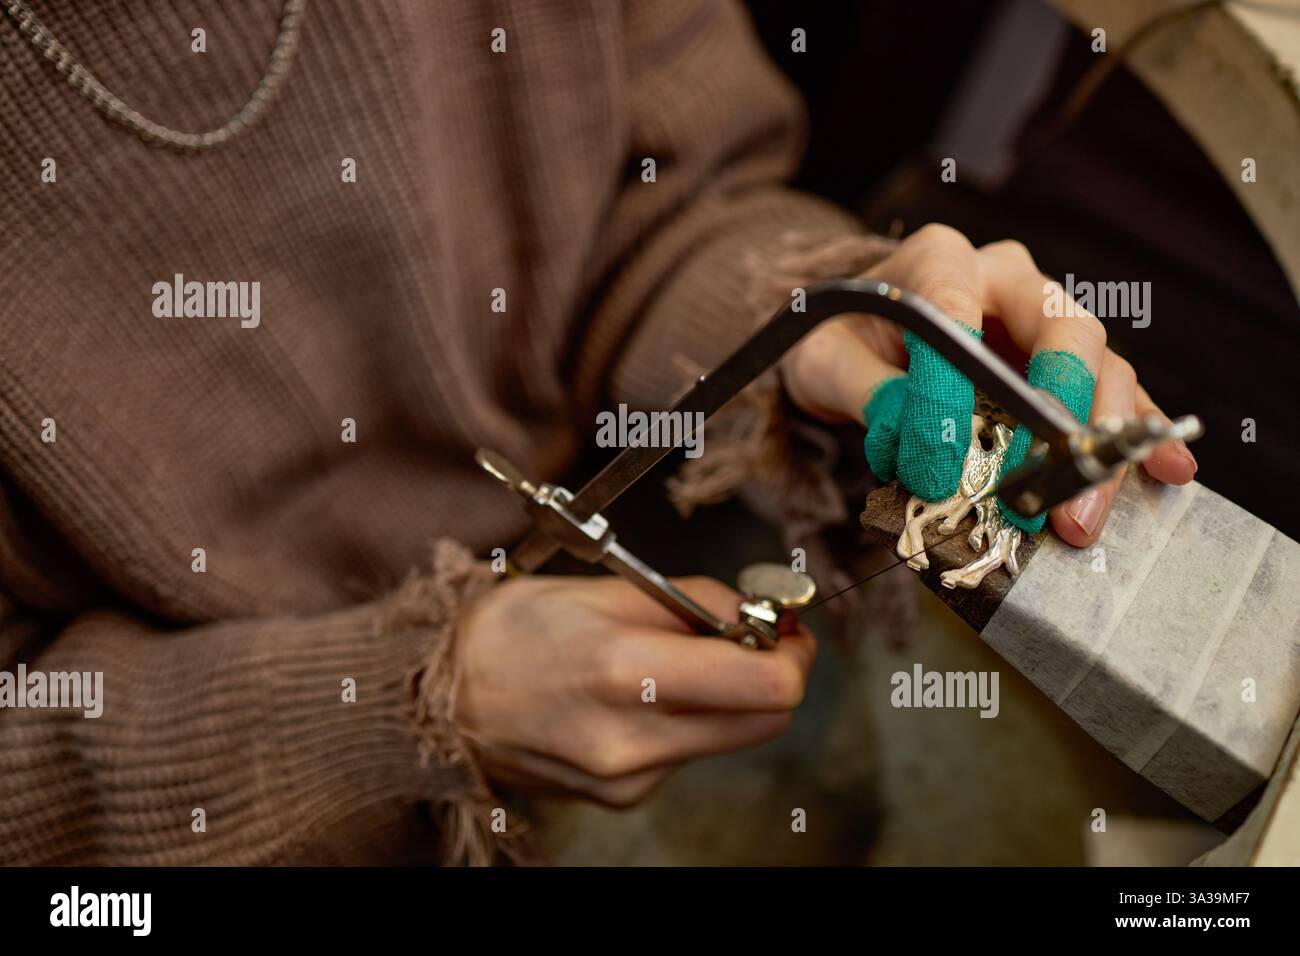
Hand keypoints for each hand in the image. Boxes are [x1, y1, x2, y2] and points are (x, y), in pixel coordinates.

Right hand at [454, 574, 815, 805]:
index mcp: (625, 672)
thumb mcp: (600, 586)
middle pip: (765, 721)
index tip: (783, 627)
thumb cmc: (508, 633)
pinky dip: (684, 718)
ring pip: (729, 736)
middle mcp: (632, 739)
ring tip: (672, 658)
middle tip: (749, 635)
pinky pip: (688, 754)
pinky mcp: (623, 796)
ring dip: (725, 695)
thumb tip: (754, 615)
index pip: (766, 686)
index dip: (793, 654)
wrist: (437, 702)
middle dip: (770, 673)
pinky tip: (637, 694)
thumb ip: (691, 599)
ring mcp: (629, 778)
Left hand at [779, 223, 1197, 546]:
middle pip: (1064, 332)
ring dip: (1098, 446)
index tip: (935, 462)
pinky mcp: (1062, 363)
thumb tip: (921, 444)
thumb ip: (866, 393)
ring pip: (1101, 367)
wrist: (855, 333)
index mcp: (939, 260)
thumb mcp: (824, 360)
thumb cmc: (840, 338)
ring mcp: (1044, 319)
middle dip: (1062, 419)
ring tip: (1078, 516)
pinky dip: (1136, 433)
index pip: (954, 310)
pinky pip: (1114, 392)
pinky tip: (1166, 470)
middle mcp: (1006, 279)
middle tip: (1044, 493)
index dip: (949, 388)